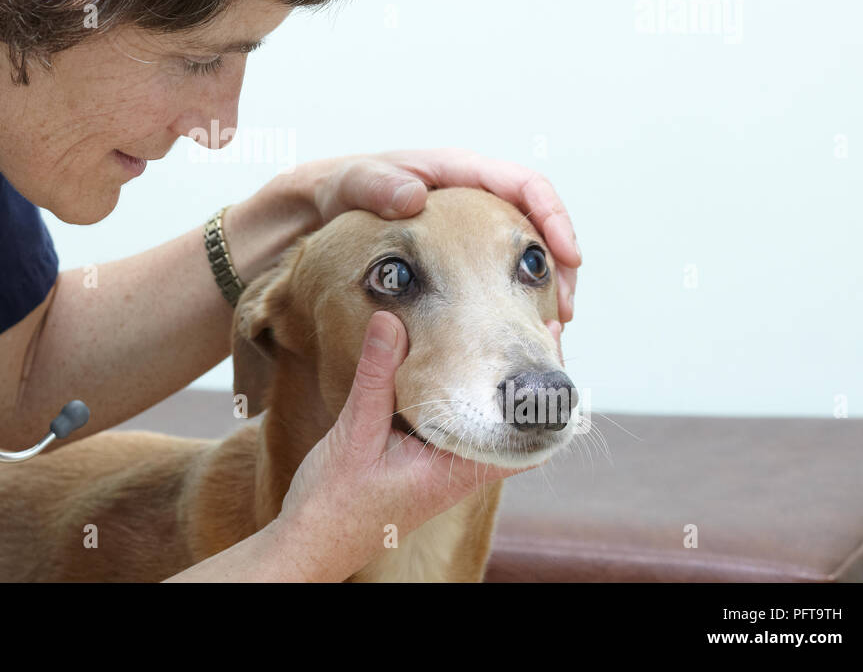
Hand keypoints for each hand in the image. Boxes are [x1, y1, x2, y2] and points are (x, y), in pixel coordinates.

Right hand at [272, 310, 539, 581]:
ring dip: (491, 387)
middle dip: (522, 381)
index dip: (547, 399)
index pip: (528, 442)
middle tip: (538, 328)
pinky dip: (458, 396)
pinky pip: (451, 427)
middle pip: (510, 426)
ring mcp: (439, 470)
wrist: (310, 543)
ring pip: (480, 424)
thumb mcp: (355, 432)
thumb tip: (390, 320)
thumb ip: (376, 377)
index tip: (552, 349)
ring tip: (503, 337)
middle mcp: (456, 473)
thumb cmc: (335, 502)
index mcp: (454, 472)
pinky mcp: (419, 465)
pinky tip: (449, 367)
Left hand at [288, 147, 581, 325]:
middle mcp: (468, 198)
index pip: (523, 185)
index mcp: (454, 172)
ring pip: (520, 258)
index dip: (552, 218)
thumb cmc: (330, 191)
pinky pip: (495, 278)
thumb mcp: (345, 184)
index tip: (567, 256)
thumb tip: (415, 195)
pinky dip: (509, 305)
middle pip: (535, 227)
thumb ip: (374, 185)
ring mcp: (465, 230)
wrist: (309, 216)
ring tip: (546, 332)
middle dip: (558, 267)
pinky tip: (509, 334)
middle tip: (560, 313)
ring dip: (540, 293)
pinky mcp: (456, 259)